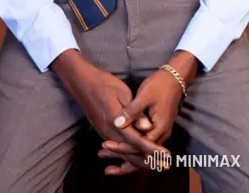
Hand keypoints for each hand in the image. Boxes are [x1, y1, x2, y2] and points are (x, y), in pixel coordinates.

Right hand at [50, 50, 166, 172]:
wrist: (83, 83)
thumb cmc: (104, 84)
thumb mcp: (122, 93)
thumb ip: (135, 112)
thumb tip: (147, 128)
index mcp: (114, 122)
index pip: (136, 141)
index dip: (151, 150)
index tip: (165, 156)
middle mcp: (108, 132)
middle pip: (130, 152)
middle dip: (148, 160)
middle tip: (165, 164)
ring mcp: (104, 133)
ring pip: (124, 152)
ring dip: (140, 158)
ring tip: (156, 163)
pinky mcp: (103, 131)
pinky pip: (119, 147)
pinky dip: (130, 153)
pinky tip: (139, 155)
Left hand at [97, 50, 198, 175]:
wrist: (174, 79)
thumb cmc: (159, 86)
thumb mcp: (144, 96)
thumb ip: (132, 112)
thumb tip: (117, 124)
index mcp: (159, 129)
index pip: (139, 146)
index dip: (122, 147)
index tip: (106, 145)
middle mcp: (161, 136)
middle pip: (140, 154)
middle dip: (121, 154)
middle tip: (102, 154)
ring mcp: (160, 134)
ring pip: (142, 152)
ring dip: (125, 154)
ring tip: (105, 155)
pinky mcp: (156, 130)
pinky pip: (144, 145)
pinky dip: (131, 148)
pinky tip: (118, 148)